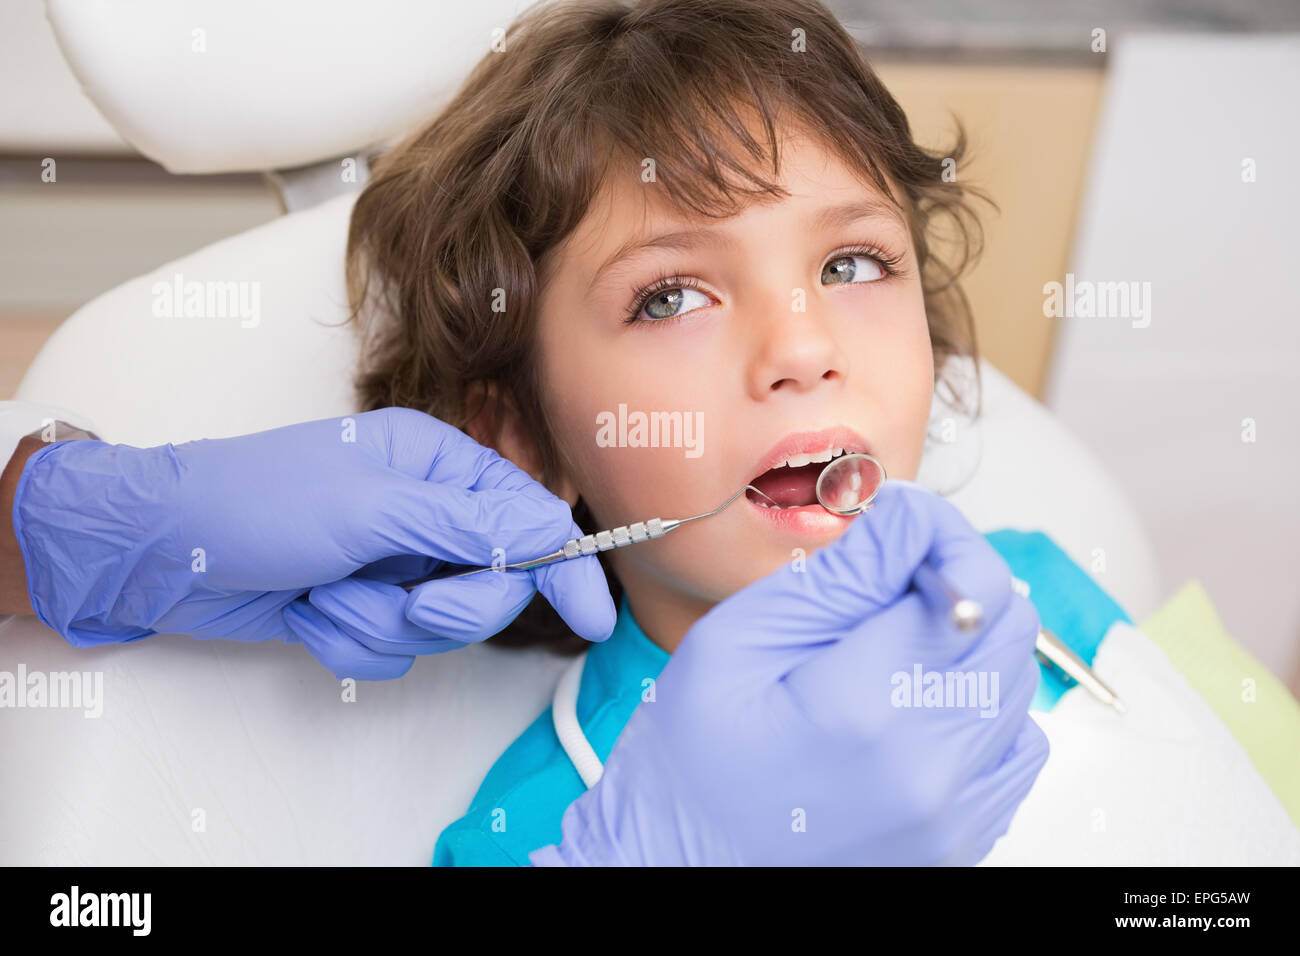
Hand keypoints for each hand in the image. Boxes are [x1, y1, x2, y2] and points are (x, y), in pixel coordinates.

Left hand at [12, 407, 614, 677]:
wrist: (164, 551)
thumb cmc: (261, 503)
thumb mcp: (374, 509)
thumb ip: (470, 525)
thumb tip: (551, 535)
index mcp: (439, 465)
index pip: (529, 519)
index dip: (562, 568)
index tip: (593, 617)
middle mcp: (424, 512)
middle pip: (492, 583)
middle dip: (447, 604)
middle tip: (408, 601)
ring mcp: (393, 562)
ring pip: (441, 625)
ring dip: (383, 622)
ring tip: (330, 594)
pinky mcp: (362, 603)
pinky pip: (393, 647)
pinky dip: (350, 639)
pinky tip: (308, 611)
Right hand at [530, 480, 1047, 865]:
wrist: (678, 870)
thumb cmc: (688, 767)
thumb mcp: (736, 643)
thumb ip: (837, 576)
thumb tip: (909, 518)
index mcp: (865, 707)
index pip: (972, 582)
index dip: (941, 536)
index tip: (902, 531)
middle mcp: (929, 769)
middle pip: (1008, 627)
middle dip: (954, 584)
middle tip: (884, 588)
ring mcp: (954, 815)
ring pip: (1015, 683)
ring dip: (965, 645)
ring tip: (886, 654)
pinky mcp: (962, 840)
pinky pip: (1015, 748)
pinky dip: (977, 711)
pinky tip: (911, 709)